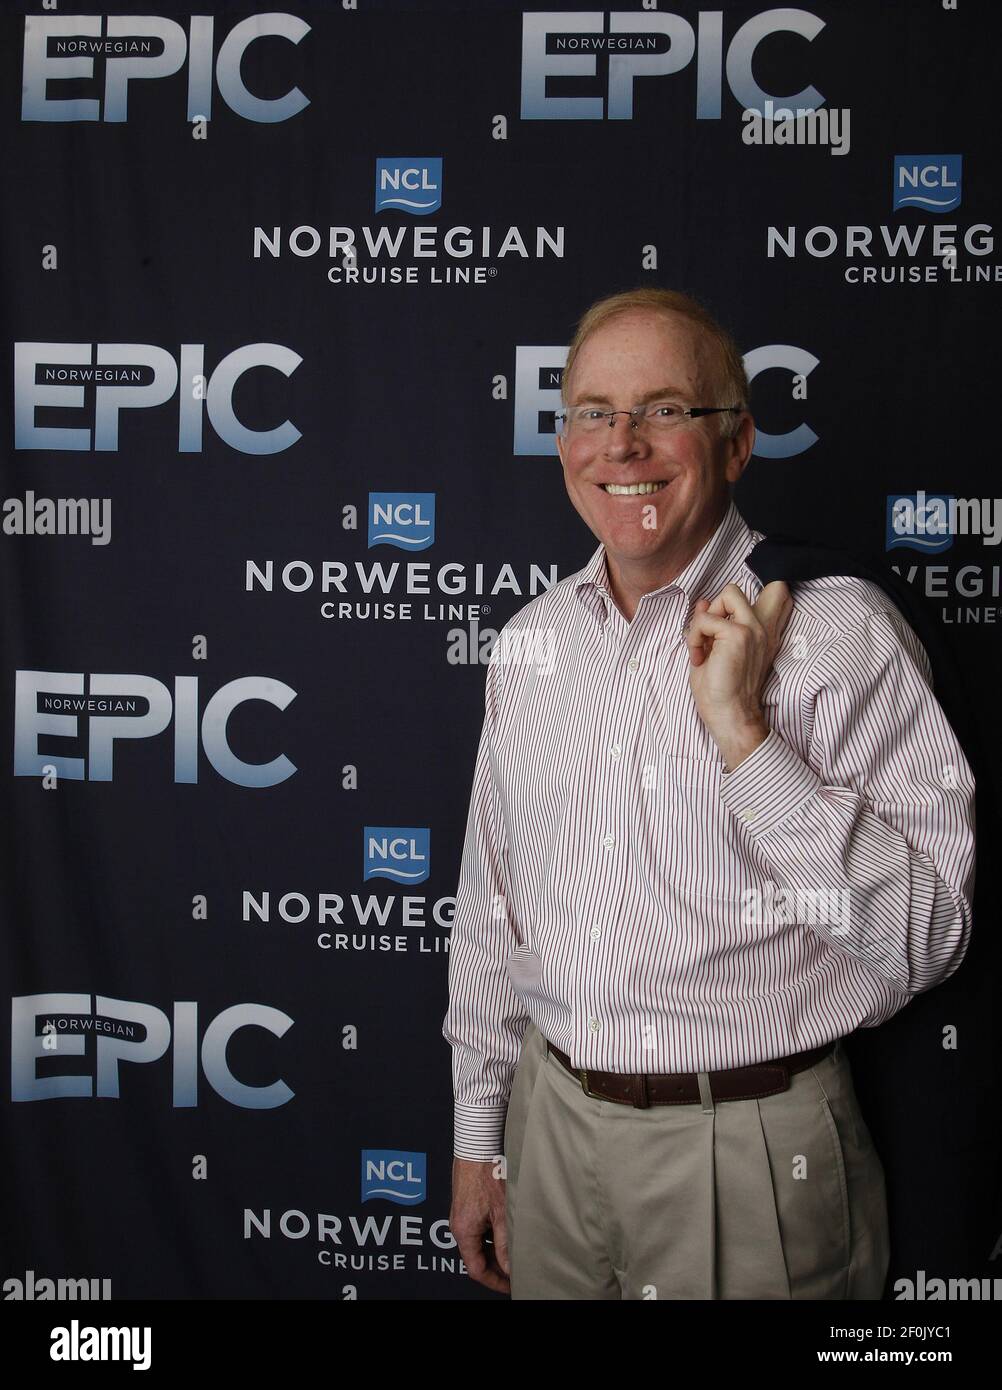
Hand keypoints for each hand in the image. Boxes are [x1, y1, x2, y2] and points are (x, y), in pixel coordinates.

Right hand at [449, 1156, 509, 1294]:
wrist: (477, 1143)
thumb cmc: (487, 1172)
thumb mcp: (502, 1212)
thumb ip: (506, 1242)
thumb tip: (510, 1267)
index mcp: (463, 1231)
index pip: (476, 1269)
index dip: (494, 1281)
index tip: (510, 1286)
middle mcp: (458, 1224)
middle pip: (476, 1257)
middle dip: (496, 1267)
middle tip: (516, 1272)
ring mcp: (462, 1214)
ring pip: (479, 1242)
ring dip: (496, 1250)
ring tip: (517, 1252)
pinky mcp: (467, 1203)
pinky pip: (479, 1227)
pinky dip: (493, 1234)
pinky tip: (509, 1230)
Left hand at [685, 581, 792, 769]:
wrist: (728, 716)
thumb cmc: (720, 692)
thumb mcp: (714, 651)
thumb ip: (713, 624)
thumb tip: (704, 602)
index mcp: (761, 633)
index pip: (777, 592)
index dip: (747, 593)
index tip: (725, 618)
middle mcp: (762, 628)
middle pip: (738, 588)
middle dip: (715, 604)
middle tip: (708, 634)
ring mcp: (753, 629)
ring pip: (727, 593)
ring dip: (705, 619)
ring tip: (702, 647)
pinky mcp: (739, 634)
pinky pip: (705, 619)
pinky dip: (695, 637)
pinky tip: (698, 658)